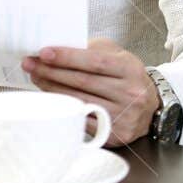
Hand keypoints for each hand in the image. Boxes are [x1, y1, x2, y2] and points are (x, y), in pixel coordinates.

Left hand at [21, 37, 158, 146]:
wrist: (151, 107)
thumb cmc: (127, 77)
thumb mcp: (117, 55)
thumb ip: (91, 49)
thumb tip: (58, 48)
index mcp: (130, 69)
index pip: (94, 62)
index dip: (67, 57)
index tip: (44, 53)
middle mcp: (129, 93)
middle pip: (82, 81)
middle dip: (51, 71)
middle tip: (30, 64)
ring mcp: (123, 116)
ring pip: (79, 101)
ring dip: (53, 89)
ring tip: (36, 78)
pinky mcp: (115, 134)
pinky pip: (83, 120)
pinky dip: (64, 108)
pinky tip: (50, 98)